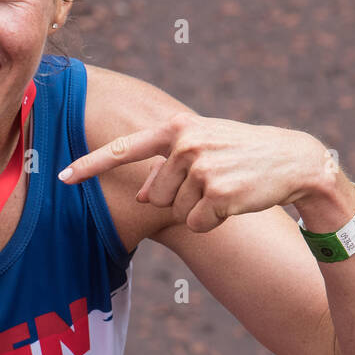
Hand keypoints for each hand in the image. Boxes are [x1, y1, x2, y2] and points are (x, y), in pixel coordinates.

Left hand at [58, 110, 329, 232]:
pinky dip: (214, 222)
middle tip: (214, 181)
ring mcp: (202, 168)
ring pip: (176, 212)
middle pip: (155, 195)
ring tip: (227, 188)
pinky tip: (235, 203)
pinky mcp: (218, 193)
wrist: (294, 161)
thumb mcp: (204, 149)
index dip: (90, 167)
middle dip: (179, 199)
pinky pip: (196, 224)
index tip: (61, 177)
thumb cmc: (244, 155)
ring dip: (199, 210)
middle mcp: (185, 144)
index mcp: (177, 129)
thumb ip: (169, 166)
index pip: (123, 150)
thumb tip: (144, 195)